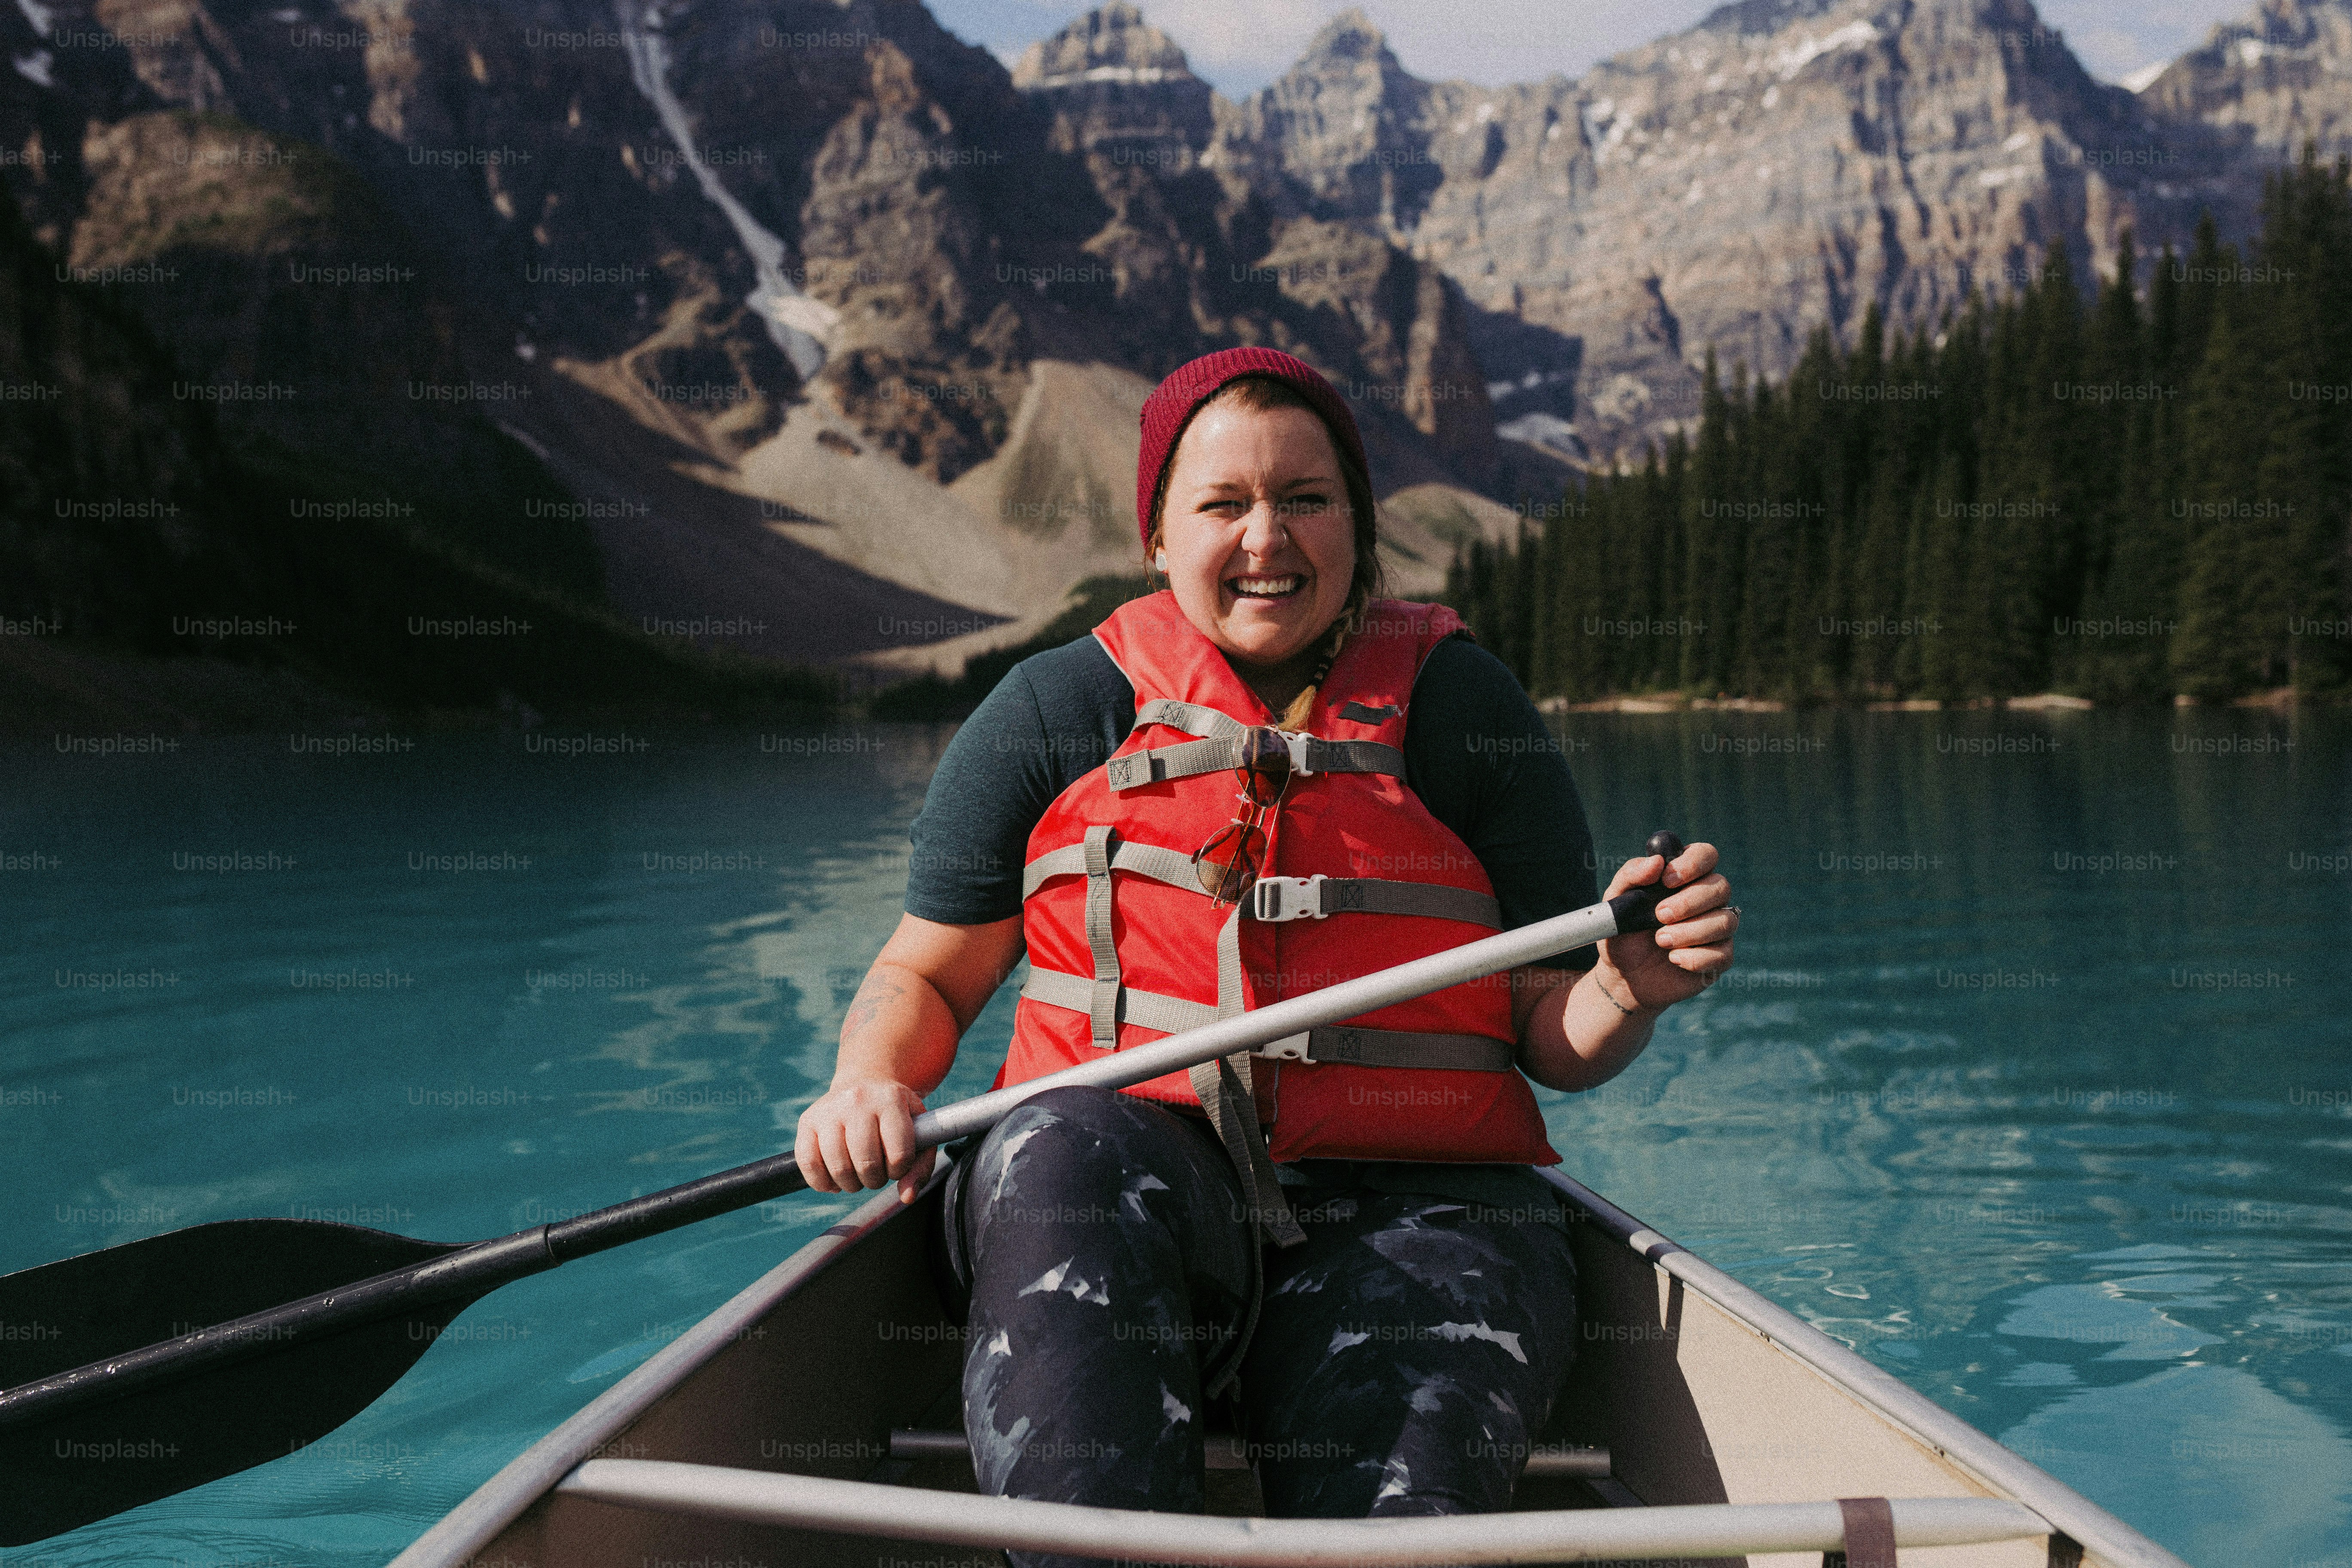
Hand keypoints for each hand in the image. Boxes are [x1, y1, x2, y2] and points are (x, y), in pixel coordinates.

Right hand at [795, 1078, 934, 1202]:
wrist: (865, 1083)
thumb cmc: (894, 1116)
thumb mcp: (919, 1132)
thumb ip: (920, 1167)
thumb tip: (907, 1197)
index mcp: (892, 1100)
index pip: (899, 1154)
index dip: (900, 1170)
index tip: (897, 1165)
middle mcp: (858, 1100)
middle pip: (866, 1163)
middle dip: (875, 1180)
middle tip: (876, 1173)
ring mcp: (829, 1109)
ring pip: (838, 1167)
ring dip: (851, 1184)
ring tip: (857, 1175)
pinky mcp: (807, 1120)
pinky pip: (808, 1163)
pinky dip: (822, 1182)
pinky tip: (834, 1179)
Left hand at [1594, 841, 1737, 1013]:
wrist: (1622, 975)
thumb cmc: (1623, 931)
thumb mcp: (1615, 902)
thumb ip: (1630, 876)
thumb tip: (1657, 862)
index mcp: (1684, 876)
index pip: (1705, 854)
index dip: (1693, 863)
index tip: (1667, 879)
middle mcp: (1706, 898)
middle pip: (1721, 886)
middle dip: (1689, 901)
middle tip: (1659, 915)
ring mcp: (1716, 927)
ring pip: (1725, 921)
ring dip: (1690, 932)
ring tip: (1660, 940)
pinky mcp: (1719, 957)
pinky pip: (1723, 953)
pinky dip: (1695, 957)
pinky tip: (1673, 959)